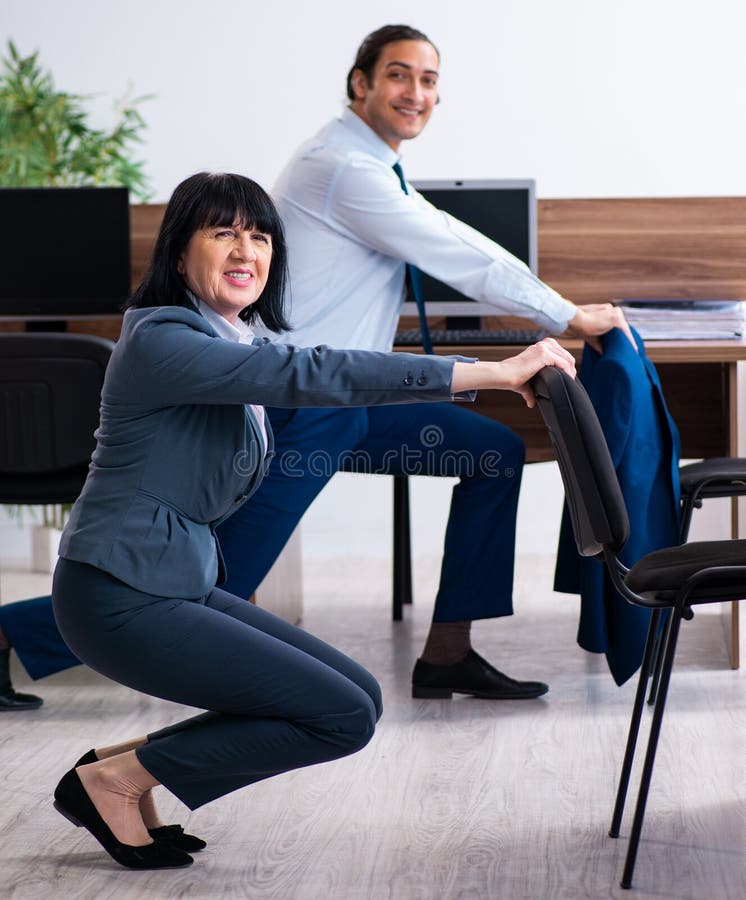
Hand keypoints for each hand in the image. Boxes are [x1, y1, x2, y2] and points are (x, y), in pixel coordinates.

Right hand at [451, 338, 576, 406]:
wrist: (504, 376)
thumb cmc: (512, 378)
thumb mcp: (528, 381)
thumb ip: (532, 390)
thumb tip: (531, 403)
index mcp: (541, 346)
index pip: (562, 354)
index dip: (567, 366)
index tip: (567, 377)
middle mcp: (543, 344)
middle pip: (567, 355)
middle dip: (571, 369)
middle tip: (570, 380)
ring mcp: (544, 348)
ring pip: (567, 358)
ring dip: (570, 371)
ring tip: (569, 381)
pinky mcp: (544, 354)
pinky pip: (563, 363)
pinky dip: (567, 372)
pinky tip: (566, 379)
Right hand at [564, 303, 635, 352]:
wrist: (576, 321)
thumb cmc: (581, 328)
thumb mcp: (594, 338)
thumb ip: (601, 344)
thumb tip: (604, 354)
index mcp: (606, 312)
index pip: (618, 326)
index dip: (623, 336)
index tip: (627, 346)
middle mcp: (612, 310)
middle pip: (623, 327)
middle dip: (627, 338)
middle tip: (633, 350)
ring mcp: (614, 312)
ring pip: (625, 328)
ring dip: (629, 339)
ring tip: (634, 351)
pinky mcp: (615, 317)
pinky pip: (625, 331)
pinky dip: (629, 339)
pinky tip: (633, 348)